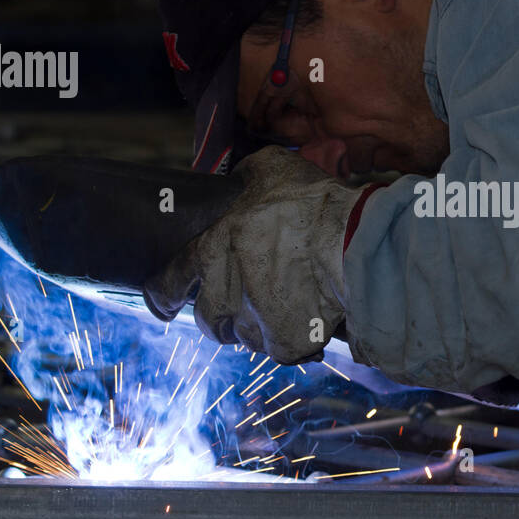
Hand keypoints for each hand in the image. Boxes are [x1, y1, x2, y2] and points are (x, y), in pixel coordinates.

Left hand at [143, 146, 363, 362]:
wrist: (353, 241)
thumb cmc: (312, 203)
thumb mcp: (271, 168)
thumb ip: (246, 178)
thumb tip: (240, 180)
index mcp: (212, 249)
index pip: (170, 281)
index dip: (164, 296)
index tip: (165, 306)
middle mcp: (225, 291)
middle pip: (208, 321)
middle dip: (221, 319)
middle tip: (241, 311)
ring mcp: (254, 321)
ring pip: (246, 337)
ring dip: (259, 328)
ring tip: (285, 309)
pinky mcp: (284, 342)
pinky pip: (280, 350)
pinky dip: (292, 340)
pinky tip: (307, 321)